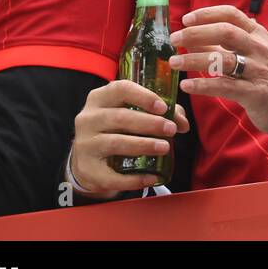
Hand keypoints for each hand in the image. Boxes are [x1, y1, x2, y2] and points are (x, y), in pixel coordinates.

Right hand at [70, 80, 189, 196]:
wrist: (89, 159)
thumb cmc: (117, 129)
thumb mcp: (132, 113)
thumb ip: (160, 113)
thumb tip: (182, 123)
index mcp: (100, 98)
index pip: (120, 89)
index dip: (143, 97)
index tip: (163, 107)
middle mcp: (88, 119)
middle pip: (120, 117)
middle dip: (149, 123)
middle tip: (171, 130)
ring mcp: (85, 144)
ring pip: (115, 143)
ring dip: (143, 145)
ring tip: (164, 148)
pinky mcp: (87, 169)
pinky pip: (111, 176)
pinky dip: (133, 178)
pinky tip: (152, 177)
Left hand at [170, 4, 267, 135]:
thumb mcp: (252, 53)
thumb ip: (225, 44)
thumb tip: (193, 36)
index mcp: (258, 35)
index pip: (232, 15)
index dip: (207, 14)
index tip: (186, 19)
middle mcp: (260, 49)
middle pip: (226, 32)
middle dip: (197, 33)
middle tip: (175, 39)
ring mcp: (259, 70)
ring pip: (224, 59)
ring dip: (195, 59)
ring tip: (174, 63)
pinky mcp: (255, 93)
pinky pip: (225, 86)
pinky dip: (203, 86)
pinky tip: (187, 86)